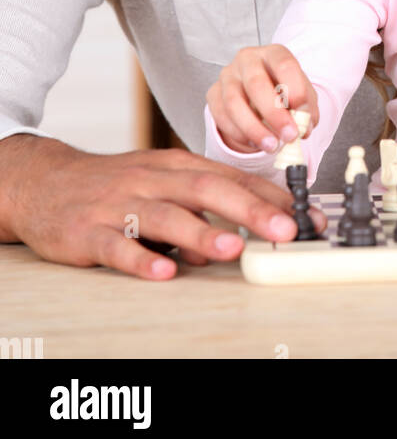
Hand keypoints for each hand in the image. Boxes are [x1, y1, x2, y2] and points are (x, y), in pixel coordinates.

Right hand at [0, 133, 326, 279]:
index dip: (271, 197)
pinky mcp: (89, 232)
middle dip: (248, 210)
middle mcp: (153, 180)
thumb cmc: (117, 184)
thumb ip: (203, 203)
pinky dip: (140, 259)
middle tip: (283, 230)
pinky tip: (163, 272)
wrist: (48, 182)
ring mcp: (121, 205)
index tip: (306, 217)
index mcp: (176, 166)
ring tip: (231, 250)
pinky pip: (117, 247)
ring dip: (200, 233)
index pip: (231, 177)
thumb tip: (243, 234)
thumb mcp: (164, 181)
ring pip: (165, 216)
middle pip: (205, 190)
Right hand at [207, 44, 318, 154]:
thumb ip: (306, 109)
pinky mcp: (213, 93)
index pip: (284, 64)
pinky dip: (238, 133)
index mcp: (273, 53)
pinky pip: (222, 116)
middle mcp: (248, 59)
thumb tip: (304, 127)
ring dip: (255, 129)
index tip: (303, 111)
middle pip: (256, 84)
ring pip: (234, 102)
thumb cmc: (282, 91)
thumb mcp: (301, 94)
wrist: (257, 93)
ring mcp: (228, 75)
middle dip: (274, 114)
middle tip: (290, 135)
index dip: (295, 88)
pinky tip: (254, 142)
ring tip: (272, 146)